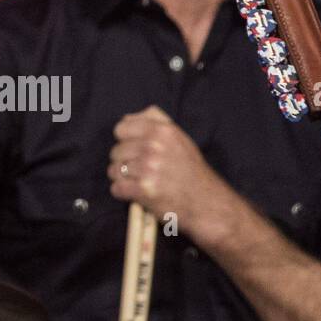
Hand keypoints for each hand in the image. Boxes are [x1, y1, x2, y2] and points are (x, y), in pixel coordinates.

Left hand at [108, 106, 231, 239]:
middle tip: (139, 170)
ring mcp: (148, 168)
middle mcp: (153, 146)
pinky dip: (122, 193)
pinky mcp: (144, 189)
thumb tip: (126, 118)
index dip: (125, 141)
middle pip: (115, 151)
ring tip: (139, 182)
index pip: (120, 129)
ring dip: (122, 178)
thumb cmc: (190, 170)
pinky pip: (116, 188)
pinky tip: (136, 193)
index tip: (134, 151)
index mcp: (161, 131)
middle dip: (124, 162)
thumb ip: (154, 121)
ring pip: (113, 170)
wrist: (206, 203)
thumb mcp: (179, 137)